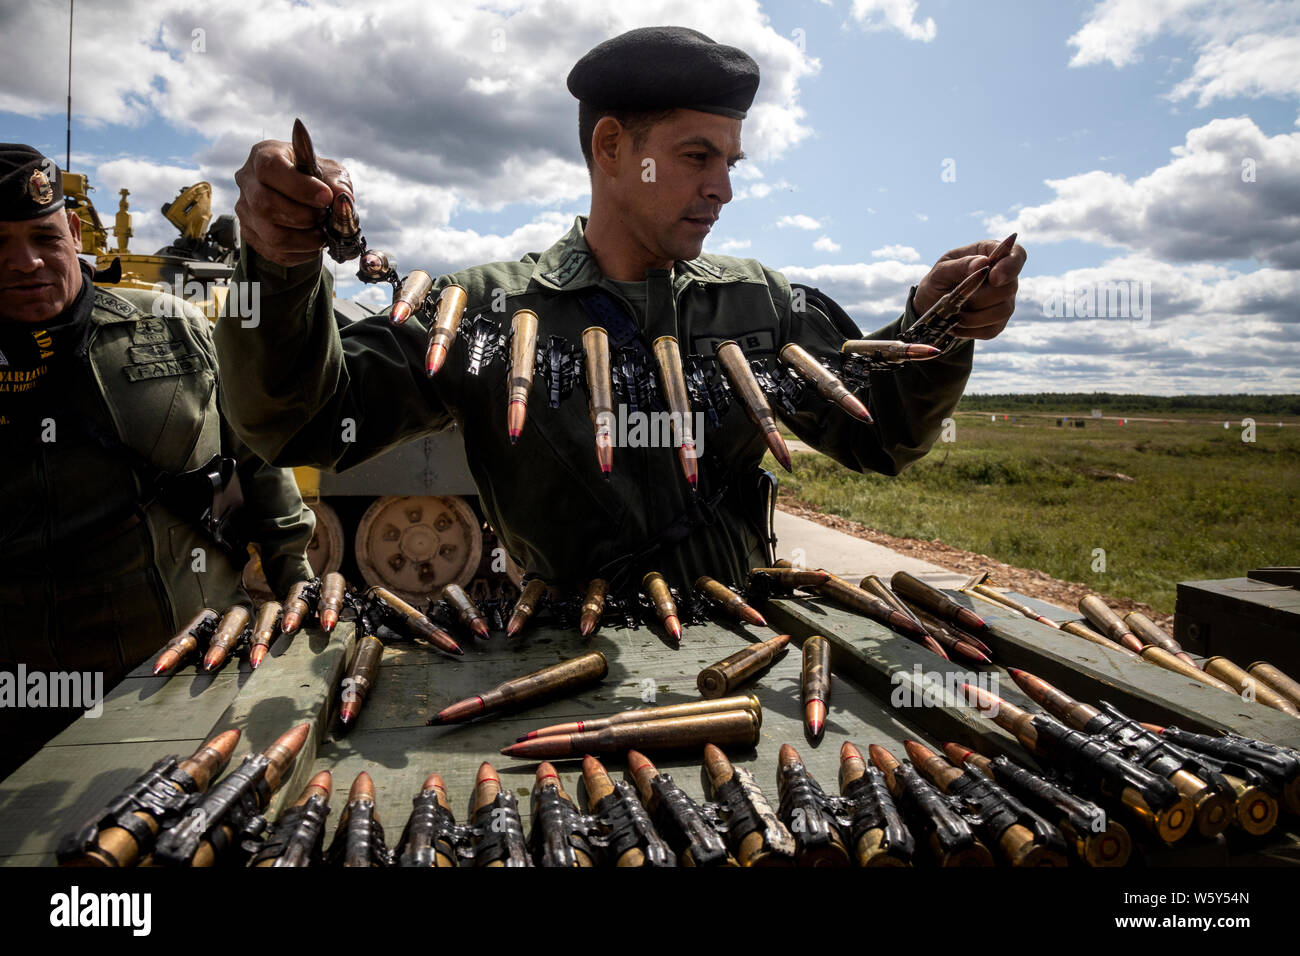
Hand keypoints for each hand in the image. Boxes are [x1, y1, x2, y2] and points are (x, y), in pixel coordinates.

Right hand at [233, 140, 353, 266]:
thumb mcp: (330, 171)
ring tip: (322, 232)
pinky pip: (276, 253)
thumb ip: (337, 181)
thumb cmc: (314, 178)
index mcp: (263, 155)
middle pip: (264, 204)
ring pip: (271, 234)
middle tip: (324, 216)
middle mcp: (247, 181)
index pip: (270, 168)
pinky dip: (302, 253)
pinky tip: (313, 243)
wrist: (301, 197)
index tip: (326, 197)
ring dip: (305, 239)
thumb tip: (341, 197)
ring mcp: (245, 210)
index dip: (299, 186)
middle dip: (303, 216)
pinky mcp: (250, 235)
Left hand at [913, 237, 1025, 339]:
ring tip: (954, 313)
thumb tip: (982, 264)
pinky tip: (955, 326)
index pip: (1017, 254)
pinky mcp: (996, 323)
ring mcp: (1003, 301)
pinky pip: (991, 330)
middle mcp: (1003, 277)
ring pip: (1003, 311)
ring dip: (974, 316)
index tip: (994, 278)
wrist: (930, 305)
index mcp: (991, 255)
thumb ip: (960, 265)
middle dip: (981, 297)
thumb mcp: (941, 270)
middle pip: (1010, 288)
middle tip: (959, 299)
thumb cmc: (939, 281)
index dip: (1010, 266)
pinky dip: (970, 330)